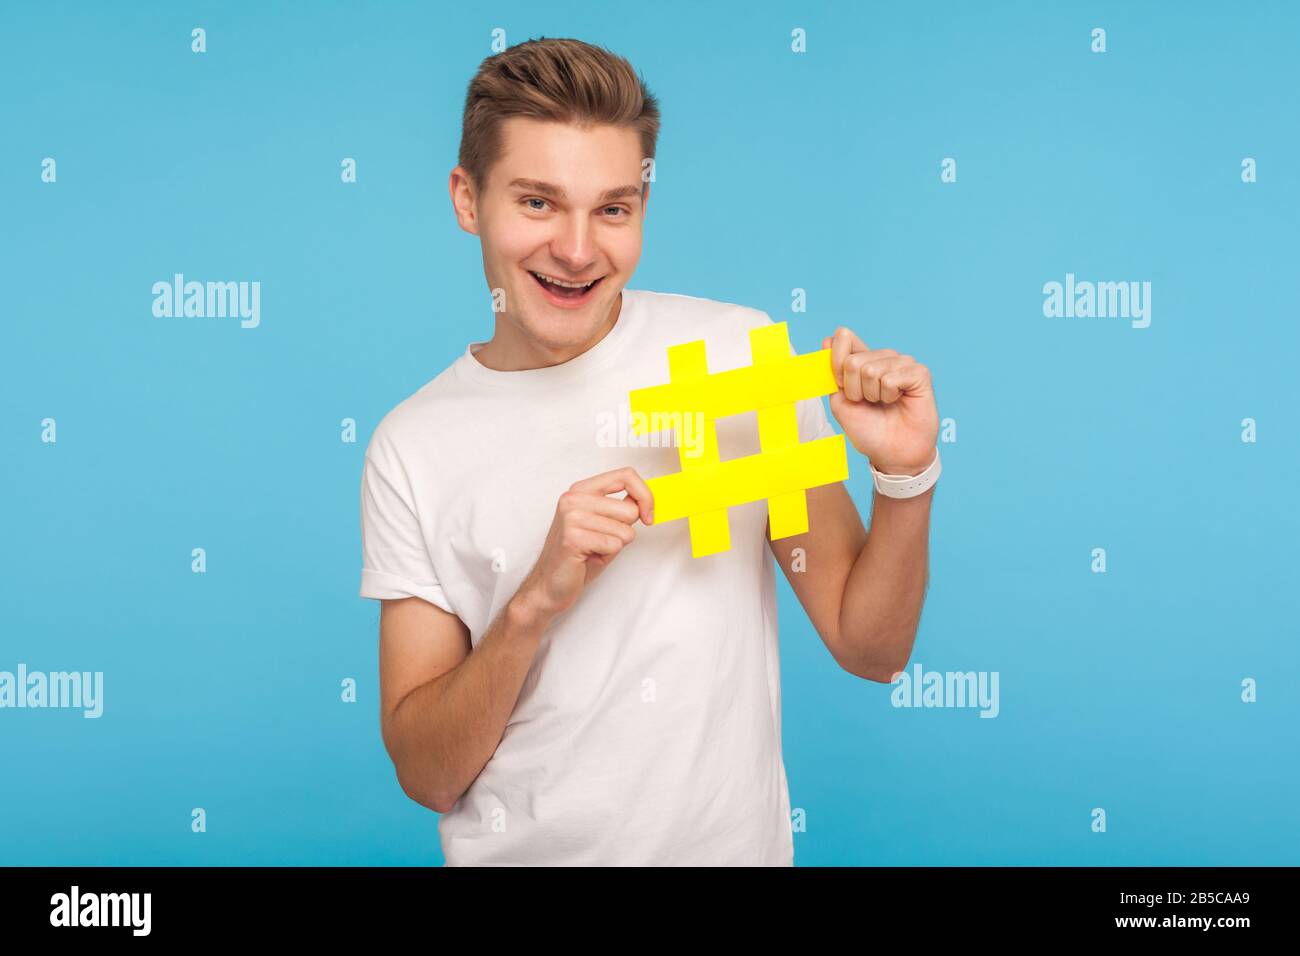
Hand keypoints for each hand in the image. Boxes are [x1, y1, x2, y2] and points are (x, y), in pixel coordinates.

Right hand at [514, 466, 654, 625]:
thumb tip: (645, 501)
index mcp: (581, 490)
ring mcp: (571, 516)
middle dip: (625, 531)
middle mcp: (574, 499)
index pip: (626, 475)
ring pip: (624, 530)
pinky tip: (588, 557)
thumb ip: (620, 509)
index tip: (648, 514)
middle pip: (629, 509)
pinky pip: (613, 545)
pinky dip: (606, 555)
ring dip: (614, 545)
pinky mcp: (573, 537)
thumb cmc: (578, 556)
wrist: (550, 584)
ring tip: (593, 549)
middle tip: (602, 541)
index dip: (645, 495)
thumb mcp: (602, 525)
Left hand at [822, 327, 938, 474]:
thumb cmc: (868, 429)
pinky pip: (891, 378)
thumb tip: (828, 338)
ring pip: (871, 370)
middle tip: (868, 403)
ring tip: (884, 404)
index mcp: (864, 360)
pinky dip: (889, 396)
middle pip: (853, 360)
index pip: (844, 338)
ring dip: (872, 395)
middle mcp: (883, 357)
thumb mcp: (840, 401)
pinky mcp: (919, 372)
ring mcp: (903, 362)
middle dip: (854, 389)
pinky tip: (898, 401)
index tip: (841, 386)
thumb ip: (832, 371)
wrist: (892, 453)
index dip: (835, 363)